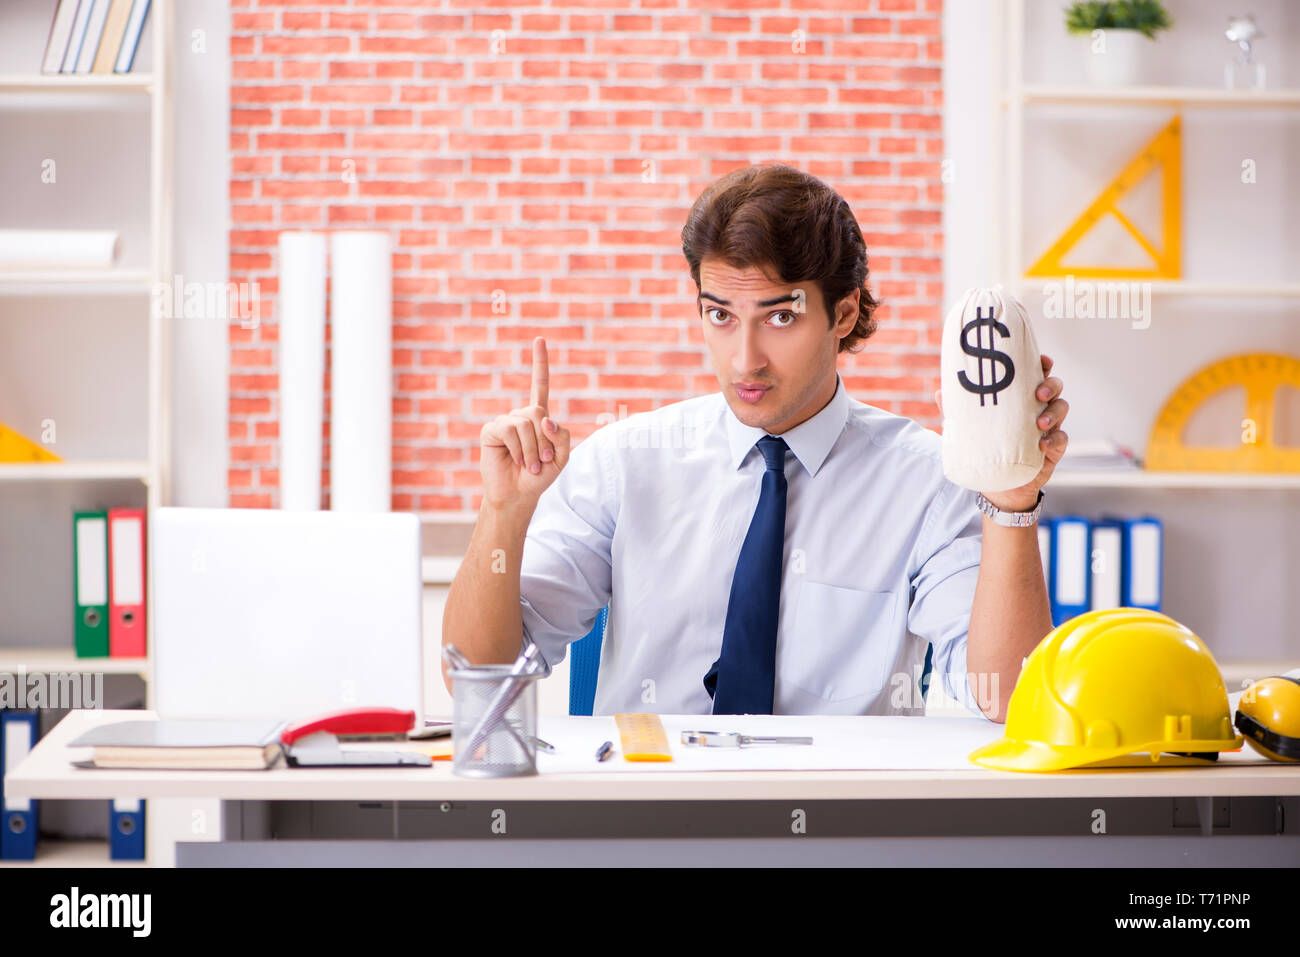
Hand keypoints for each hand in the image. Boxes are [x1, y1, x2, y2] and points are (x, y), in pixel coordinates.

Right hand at [480, 337, 570, 510]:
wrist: (518, 495)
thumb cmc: (540, 476)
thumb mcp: (562, 457)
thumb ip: (562, 435)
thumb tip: (544, 417)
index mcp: (538, 417)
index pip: (540, 385)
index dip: (540, 363)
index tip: (539, 339)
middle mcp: (520, 416)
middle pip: (539, 412)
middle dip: (545, 440)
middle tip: (543, 461)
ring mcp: (504, 422)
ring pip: (527, 423)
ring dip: (534, 449)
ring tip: (530, 465)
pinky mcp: (491, 430)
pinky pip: (510, 431)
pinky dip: (520, 449)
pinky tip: (517, 461)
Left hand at [935, 353, 1067, 512]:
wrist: (997, 485)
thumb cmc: (985, 448)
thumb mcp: (969, 428)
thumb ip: (957, 411)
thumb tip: (940, 392)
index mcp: (1020, 398)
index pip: (1036, 375)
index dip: (1043, 365)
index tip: (1042, 360)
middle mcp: (1038, 409)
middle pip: (1054, 388)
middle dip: (1051, 385)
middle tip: (1039, 392)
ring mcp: (1048, 428)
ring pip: (1061, 409)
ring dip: (1054, 413)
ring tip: (1040, 423)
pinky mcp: (1053, 449)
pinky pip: (1062, 439)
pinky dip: (1055, 440)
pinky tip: (1043, 444)